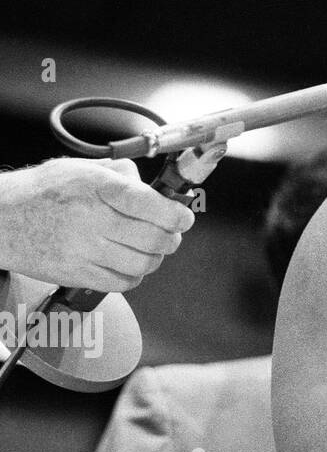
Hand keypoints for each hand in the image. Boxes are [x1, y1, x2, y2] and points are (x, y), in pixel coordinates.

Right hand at [0, 157, 194, 291]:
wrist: (0, 219)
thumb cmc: (39, 192)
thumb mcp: (82, 168)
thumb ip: (121, 174)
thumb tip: (152, 188)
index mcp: (97, 188)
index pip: (150, 204)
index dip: (177, 214)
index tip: (183, 217)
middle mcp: (92, 220)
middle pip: (154, 238)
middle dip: (172, 237)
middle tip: (171, 233)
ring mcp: (84, 250)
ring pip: (142, 263)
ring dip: (155, 257)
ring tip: (150, 248)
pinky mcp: (76, 274)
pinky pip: (122, 283)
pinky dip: (135, 275)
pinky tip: (130, 263)